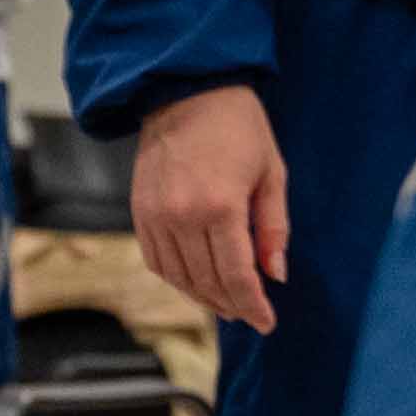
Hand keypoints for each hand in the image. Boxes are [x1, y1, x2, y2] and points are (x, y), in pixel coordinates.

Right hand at [129, 83, 289, 333]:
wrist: (185, 92)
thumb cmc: (237, 127)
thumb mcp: (271, 172)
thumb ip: (273, 228)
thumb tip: (275, 275)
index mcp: (220, 206)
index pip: (237, 276)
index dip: (254, 306)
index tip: (267, 323)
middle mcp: (183, 217)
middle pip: (208, 283)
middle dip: (233, 305)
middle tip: (251, 314)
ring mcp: (156, 217)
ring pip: (180, 279)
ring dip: (205, 298)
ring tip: (227, 304)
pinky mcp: (140, 213)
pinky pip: (158, 262)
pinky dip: (178, 280)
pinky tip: (197, 282)